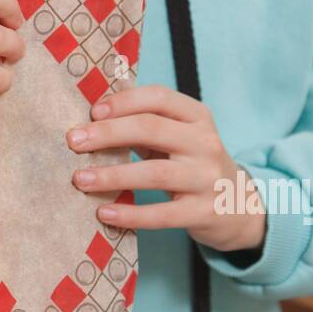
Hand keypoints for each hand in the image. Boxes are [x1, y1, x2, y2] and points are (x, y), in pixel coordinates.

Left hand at [66, 84, 266, 253]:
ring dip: (112, 175)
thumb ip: (146, 124)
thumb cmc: (192, 163)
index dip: (123, 101)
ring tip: (80, 179)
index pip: (159, 97)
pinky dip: (131, 214)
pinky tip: (104, 212)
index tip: (92, 112)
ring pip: (154, 173)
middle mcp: (205, 143)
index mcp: (197, 116)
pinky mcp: (203, 212)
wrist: (238, 205)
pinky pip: (162, 214)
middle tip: (73, 141)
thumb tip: (92, 119)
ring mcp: (207, 178)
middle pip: (151, 129)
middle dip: (108, 134)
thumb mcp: (179, 136)